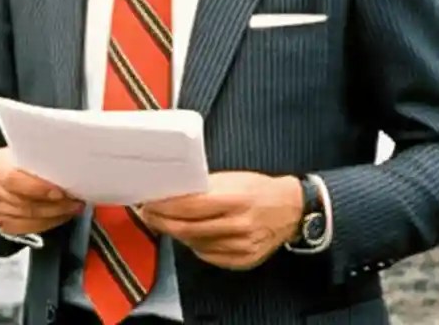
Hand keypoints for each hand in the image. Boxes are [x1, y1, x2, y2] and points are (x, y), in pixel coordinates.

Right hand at [0, 147, 84, 236]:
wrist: (10, 174)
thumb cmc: (26, 161)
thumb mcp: (31, 153)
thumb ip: (43, 159)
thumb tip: (71, 168)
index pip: (12, 178)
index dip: (37, 188)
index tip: (60, 192)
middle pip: (22, 201)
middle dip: (53, 204)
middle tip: (75, 202)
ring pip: (27, 217)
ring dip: (54, 214)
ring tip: (72, 207)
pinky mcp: (0, 223)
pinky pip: (26, 228)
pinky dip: (48, 223)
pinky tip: (61, 215)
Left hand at [138, 171, 302, 270]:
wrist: (291, 209)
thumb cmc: (259, 189)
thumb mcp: (232, 179)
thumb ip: (204, 187)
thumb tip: (172, 193)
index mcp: (234, 199)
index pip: (188, 206)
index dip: (164, 207)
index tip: (148, 203)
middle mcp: (238, 225)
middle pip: (187, 228)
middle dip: (161, 222)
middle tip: (148, 215)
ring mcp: (241, 245)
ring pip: (195, 243)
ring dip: (176, 233)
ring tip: (166, 223)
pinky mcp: (243, 260)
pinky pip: (208, 255)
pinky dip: (194, 245)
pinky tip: (189, 235)